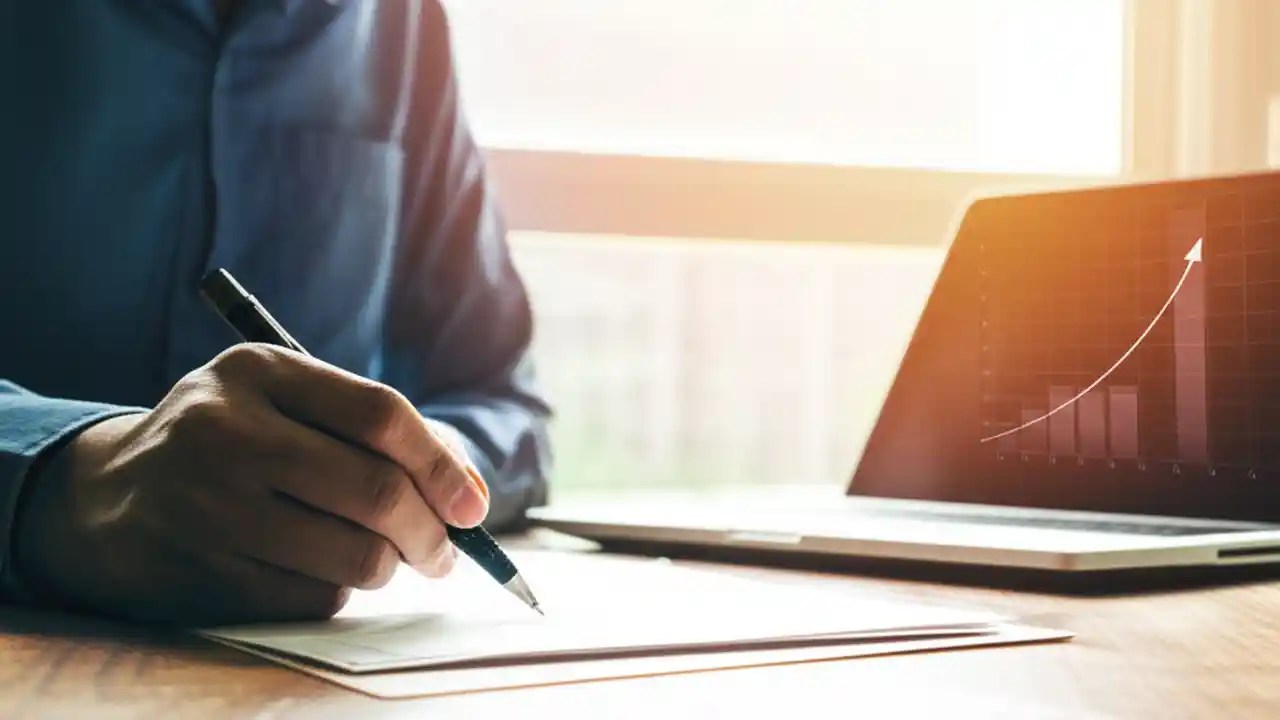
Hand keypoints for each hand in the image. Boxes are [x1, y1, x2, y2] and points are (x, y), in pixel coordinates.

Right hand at [12, 344, 489, 624]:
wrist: (107, 496)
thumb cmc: (230, 441)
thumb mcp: (284, 400)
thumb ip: (375, 430)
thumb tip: (471, 495)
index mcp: (257, 372)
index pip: (380, 415)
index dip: (442, 464)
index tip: (473, 505)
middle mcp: (226, 433)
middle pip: (376, 491)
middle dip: (431, 531)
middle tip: (444, 551)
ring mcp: (208, 507)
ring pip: (354, 556)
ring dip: (390, 566)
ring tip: (385, 558)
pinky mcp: (201, 573)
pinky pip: (315, 599)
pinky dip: (339, 592)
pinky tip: (322, 570)